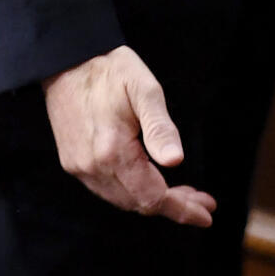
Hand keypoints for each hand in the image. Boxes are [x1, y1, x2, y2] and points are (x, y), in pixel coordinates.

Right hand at [42, 46, 217, 226]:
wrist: (67, 61)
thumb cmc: (110, 70)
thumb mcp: (144, 89)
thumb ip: (160, 127)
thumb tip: (176, 161)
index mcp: (112, 150)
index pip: (153, 196)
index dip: (181, 209)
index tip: (207, 214)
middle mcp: (93, 166)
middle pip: (139, 203)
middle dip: (174, 206)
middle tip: (201, 200)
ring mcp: (80, 167)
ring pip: (123, 200)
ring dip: (154, 200)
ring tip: (183, 192)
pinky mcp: (73, 162)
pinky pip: (107, 189)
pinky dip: (133, 192)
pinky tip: (150, 181)